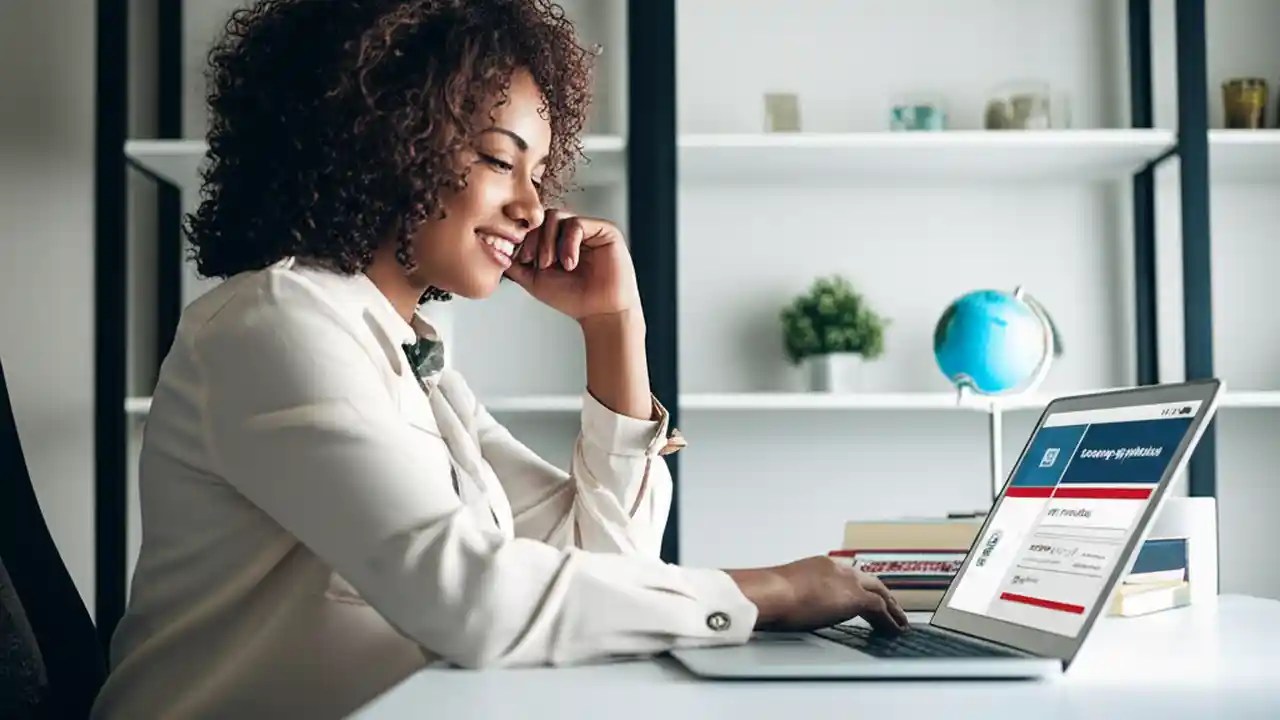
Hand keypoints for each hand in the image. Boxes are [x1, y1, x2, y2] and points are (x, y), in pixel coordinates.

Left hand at [503, 210, 641, 321]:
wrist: (600, 312)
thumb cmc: (573, 298)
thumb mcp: (534, 280)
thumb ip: (516, 264)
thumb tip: (495, 251)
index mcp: (555, 240)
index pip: (533, 225)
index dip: (523, 237)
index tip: (520, 259)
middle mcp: (570, 232)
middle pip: (541, 217)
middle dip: (533, 240)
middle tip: (537, 263)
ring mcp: (587, 229)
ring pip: (556, 216)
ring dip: (548, 242)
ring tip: (551, 264)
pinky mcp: (604, 230)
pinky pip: (576, 224)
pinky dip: (568, 243)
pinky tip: (569, 263)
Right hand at [725, 556, 909, 633]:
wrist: (772, 592)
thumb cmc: (769, 594)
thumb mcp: (785, 591)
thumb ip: (796, 596)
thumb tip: (789, 607)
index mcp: (820, 566)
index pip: (848, 576)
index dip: (860, 587)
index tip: (865, 596)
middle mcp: (838, 569)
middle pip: (869, 581)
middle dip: (883, 594)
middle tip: (892, 607)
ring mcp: (848, 581)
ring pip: (879, 593)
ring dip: (891, 608)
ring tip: (899, 622)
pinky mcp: (856, 598)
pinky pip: (880, 610)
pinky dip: (890, 620)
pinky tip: (894, 630)